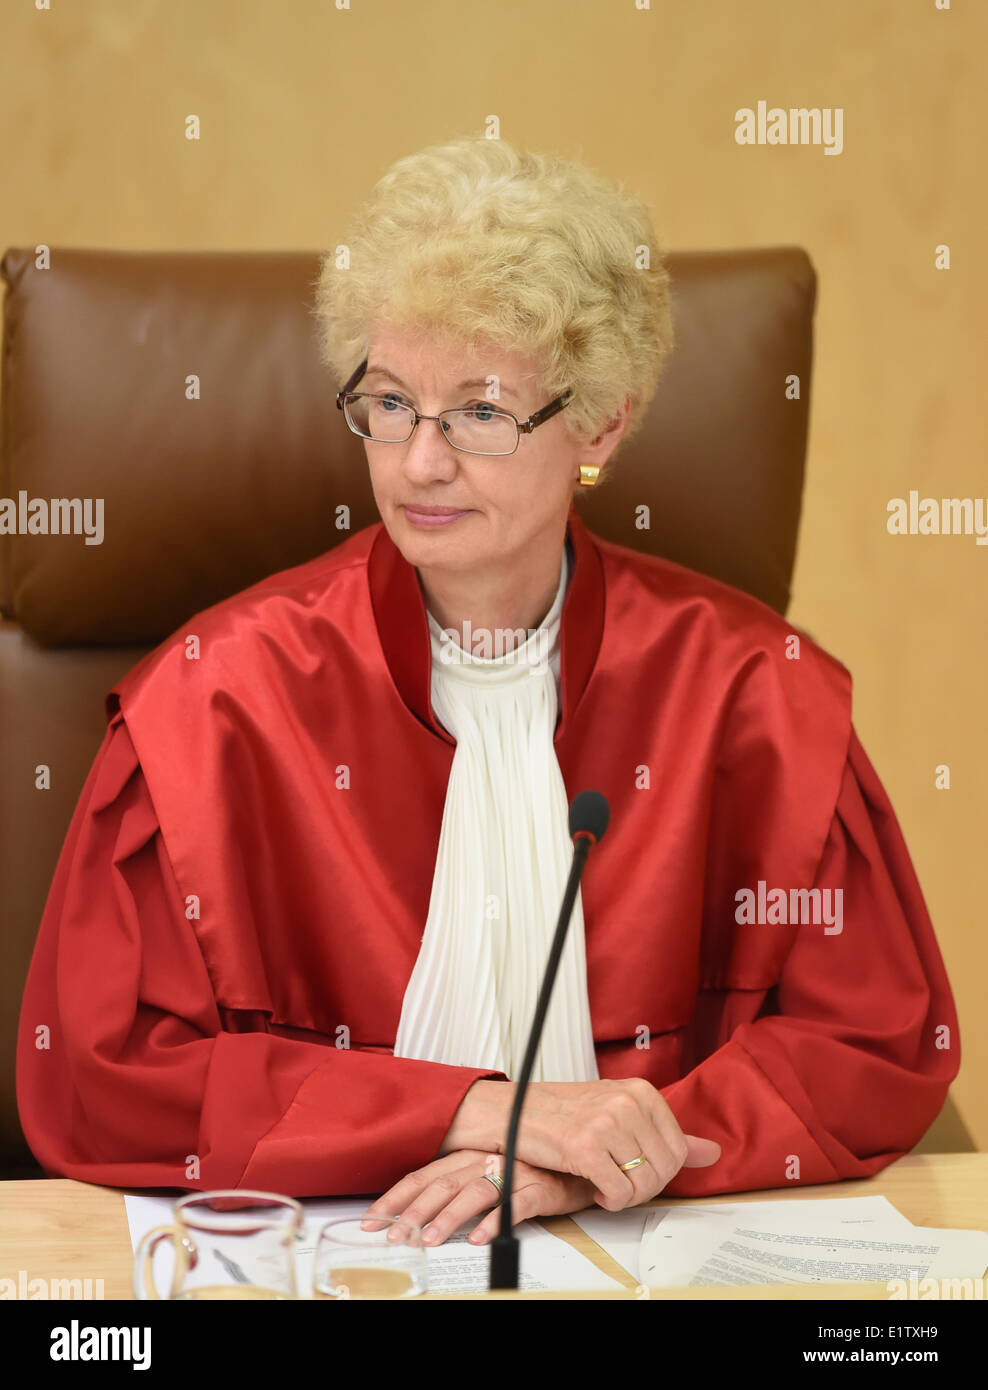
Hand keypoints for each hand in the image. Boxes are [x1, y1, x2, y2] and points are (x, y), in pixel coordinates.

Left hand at [359, 1150, 596, 1246]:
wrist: (580, 1162)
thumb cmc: (531, 1169)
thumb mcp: (488, 1171)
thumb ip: (458, 1186)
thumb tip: (417, 1213)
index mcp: (469, 1155)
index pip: (423, 1175)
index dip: (395, 1197)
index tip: (372, 1219)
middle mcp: (486, 1159)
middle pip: (442, 1184)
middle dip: (412, 1211)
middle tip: (394, 1235)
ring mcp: (512, 1171)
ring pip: (474, 1193)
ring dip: (449, 1218)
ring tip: (429, 1239)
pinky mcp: (539, 1187)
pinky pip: (515, 1205)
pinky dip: (496, 1221)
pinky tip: (480, 1238)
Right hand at [439, 1077, 721, 1210]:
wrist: (513, 1112)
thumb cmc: (564, 1114)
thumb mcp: (620, 1114)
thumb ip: (667, 1134)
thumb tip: (711, 1152)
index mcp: (641, 1091)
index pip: (680, 1150)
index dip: (660, 1171)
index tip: (636, 1169)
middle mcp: (628, 1102)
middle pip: (665, 1170)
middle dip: (644, 1187)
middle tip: (619, 1182)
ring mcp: (606, 1123)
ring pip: (644, 1184)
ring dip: (626, 1196)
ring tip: (606, 1184)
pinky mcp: (585, 1148)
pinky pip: (618, 1194)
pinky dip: (609, 1200)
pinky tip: (594, 1187)